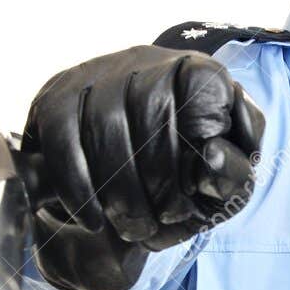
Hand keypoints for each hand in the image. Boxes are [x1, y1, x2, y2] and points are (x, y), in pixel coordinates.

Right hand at [20, 45, 264, 289]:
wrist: (128, 196)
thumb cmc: (186, 186)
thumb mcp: (224, 186)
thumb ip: (234, 173)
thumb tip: (213, 156)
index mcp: (198, 73)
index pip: (203, 87)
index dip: (200, 143)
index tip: (197, 190)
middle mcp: (145, 61)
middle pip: (149, 110)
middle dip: (158, 180)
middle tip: (162, 221)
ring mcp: (95, 73)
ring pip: (103, 125)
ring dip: (119, 191)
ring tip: (134, 228)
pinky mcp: (55, 97)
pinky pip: (61, 139)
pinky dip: (77, 187)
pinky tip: (93, 219)